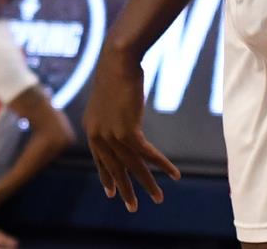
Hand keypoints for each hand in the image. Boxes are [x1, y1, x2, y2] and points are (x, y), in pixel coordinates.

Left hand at [85, 47, 177, 212]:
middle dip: (125, 189)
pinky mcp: (128, 131)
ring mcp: (112, 135)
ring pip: (133, 166)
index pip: (100, 160)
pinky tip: (174, 174)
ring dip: (148, 184)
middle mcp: (99, 136)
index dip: (106, 177)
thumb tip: (120, 118)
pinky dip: (162, 165)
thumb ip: (111, 114)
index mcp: (92, 130)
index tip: (110, 192)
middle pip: (116, 169)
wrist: (117, 60)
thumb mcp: (109, 97)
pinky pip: (148, 154)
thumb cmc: (115, 72)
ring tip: (158, 198)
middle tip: (133, 207)